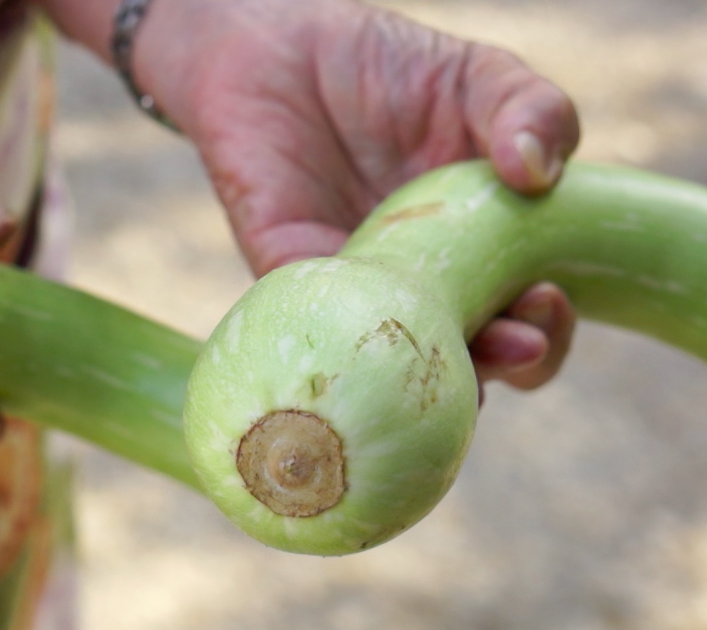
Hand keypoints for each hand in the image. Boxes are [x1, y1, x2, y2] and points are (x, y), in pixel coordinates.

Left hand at [128, 0, 580, 392]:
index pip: (531, 319)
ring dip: (430, 375)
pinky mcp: (288, 278)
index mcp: (484, 251)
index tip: (549, 300)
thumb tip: (539, 169)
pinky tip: (363, 340)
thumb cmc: (387, 69)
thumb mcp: (473, 76)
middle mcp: (424, 287)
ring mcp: (358, 291)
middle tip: (519, 342)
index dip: (548, 330)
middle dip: (507, 364)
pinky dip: (341, 345)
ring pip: (395, 364)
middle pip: (476, 360)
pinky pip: (315, 331)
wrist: (280, 54)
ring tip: (458, 357)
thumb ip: (524, 107)